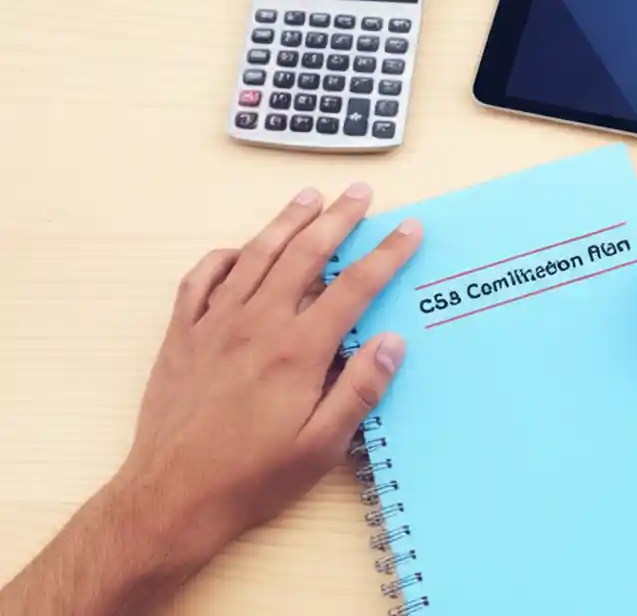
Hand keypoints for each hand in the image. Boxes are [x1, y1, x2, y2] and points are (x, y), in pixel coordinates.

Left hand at [115, 184, 421, 561]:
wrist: (173, 496)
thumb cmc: (252, 478)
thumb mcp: (323, 446)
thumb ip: (359, 389)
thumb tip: (392, 342)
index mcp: (297, 351)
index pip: (353, 287)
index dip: (386, 255)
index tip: (408, 230)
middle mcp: (256, 324)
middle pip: (305, 254)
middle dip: (338, 218)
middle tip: (360, 194)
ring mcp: (214, 325)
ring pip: (255, 255)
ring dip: (286, 221)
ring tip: (308, 197)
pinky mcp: (182, 336)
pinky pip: (201, 279)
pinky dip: (224, 257)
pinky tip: (239, 250)